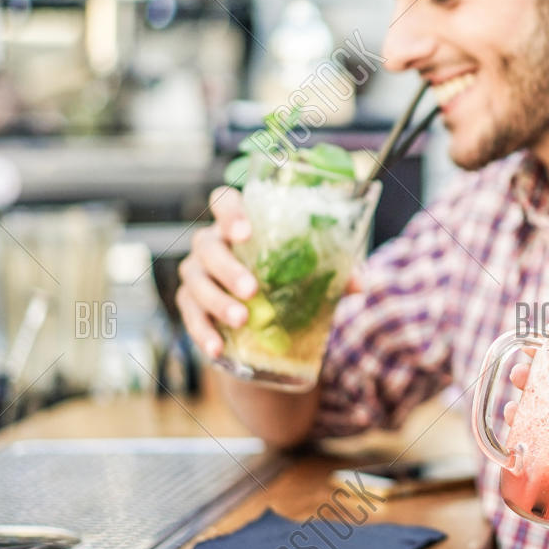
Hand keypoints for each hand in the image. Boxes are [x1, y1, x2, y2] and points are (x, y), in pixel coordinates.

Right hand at [176, 186, 363, 358]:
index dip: (230, 212)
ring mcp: (196, 273)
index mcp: (239, 224)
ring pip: (196, 282)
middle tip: (252, 289)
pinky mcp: (190, 304)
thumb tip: (357, 283)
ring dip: (218, 301)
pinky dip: (203, 332)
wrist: (262, 316)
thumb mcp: (311, 272)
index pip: (223, 201)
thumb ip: (334, 271)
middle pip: (207, 246)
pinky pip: (190, 316)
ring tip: (242, 320)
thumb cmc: (287, 278)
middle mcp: (211, 243)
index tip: (245, 232)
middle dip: (228, 267)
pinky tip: (217, 348)